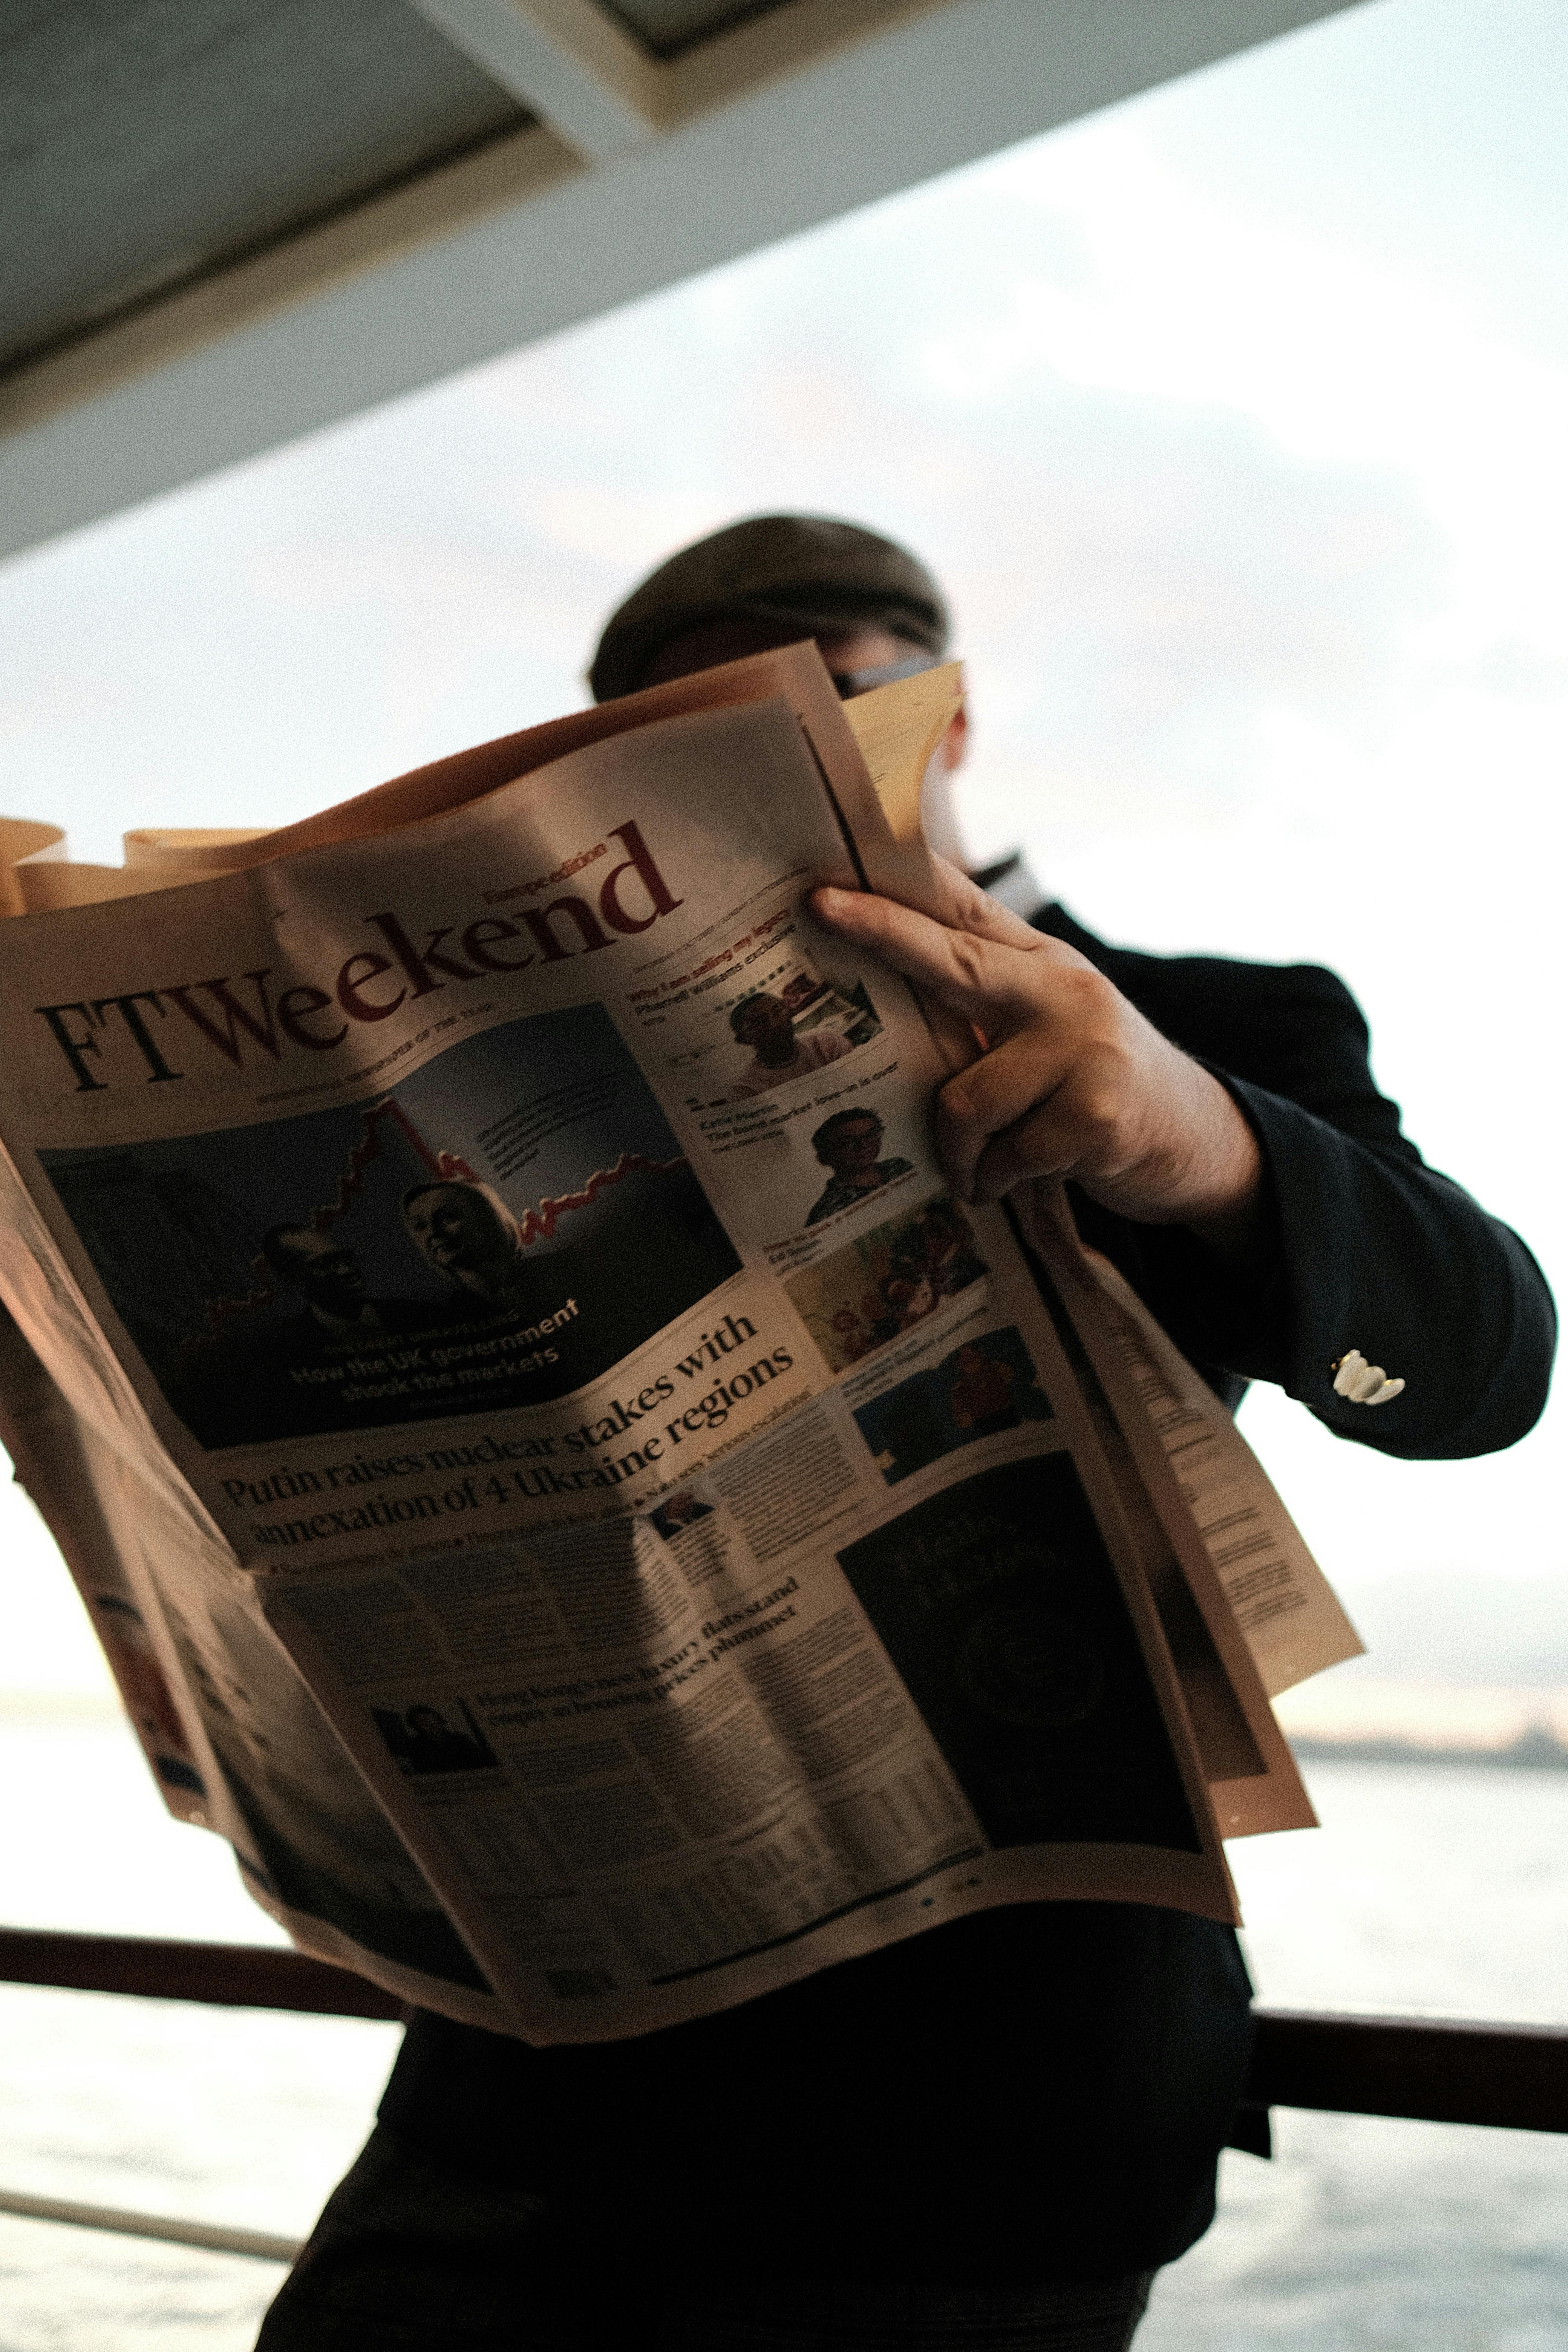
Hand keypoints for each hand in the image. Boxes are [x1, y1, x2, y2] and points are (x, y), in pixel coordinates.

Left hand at [810, 862, 1263, 1259]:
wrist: (1195, 1136)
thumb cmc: (1092, 1082)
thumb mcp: (1045, 1026)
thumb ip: (981, 1005)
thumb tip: (879, 1006)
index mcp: (1042, 964)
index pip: (963, 911)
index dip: (896, 894)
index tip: (827, 880)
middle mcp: (1063, 990)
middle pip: (955, 961)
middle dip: (883, 935)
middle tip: (818, 913)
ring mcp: (1085, 1049)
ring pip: (965, 1099)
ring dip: (959, 1151)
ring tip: (974, 1169)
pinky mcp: (1097, 1114)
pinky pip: (1005, 1157)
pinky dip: (998, 1180)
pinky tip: (1015, 1181)